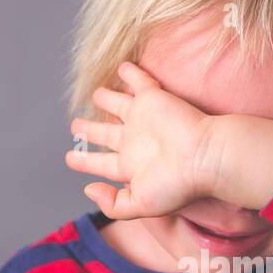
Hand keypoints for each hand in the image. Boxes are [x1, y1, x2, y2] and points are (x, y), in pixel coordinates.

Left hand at [65, 61, 213, 219]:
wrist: (203, 156)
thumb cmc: (176, 184)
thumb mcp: (140, 204)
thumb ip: (113, 204)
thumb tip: (88, 189)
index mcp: (130, 166)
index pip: (102, 163)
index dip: (84, 161)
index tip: (70, 158)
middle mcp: (135, 141)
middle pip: (106, 133)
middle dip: (89, 130)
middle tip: (75, 126)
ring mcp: (143, 119)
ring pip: (117, 105)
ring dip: (106, 99)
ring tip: (96, 94)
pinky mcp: (153, 99)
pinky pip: (139, 82)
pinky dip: (131, 74)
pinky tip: (122, 68)